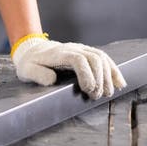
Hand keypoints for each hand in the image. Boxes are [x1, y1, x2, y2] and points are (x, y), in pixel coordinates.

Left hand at [12, 35, 126, 99]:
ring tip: (107, 93)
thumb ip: (37, 74)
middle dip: (100, 79)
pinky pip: (103, 58)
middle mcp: (72, 48)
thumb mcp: (27, 70)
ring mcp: (80, 49)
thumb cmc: (29, 62)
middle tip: (96, 97)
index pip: (78, 59)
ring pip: (101, 57)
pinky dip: (112, 70)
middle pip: (94, 58)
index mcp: (59, 53)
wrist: (31, 49)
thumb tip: (52, 79)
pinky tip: (119, 82)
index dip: (87, 75)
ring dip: (108, 76)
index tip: (88, 91)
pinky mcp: (86, 53)